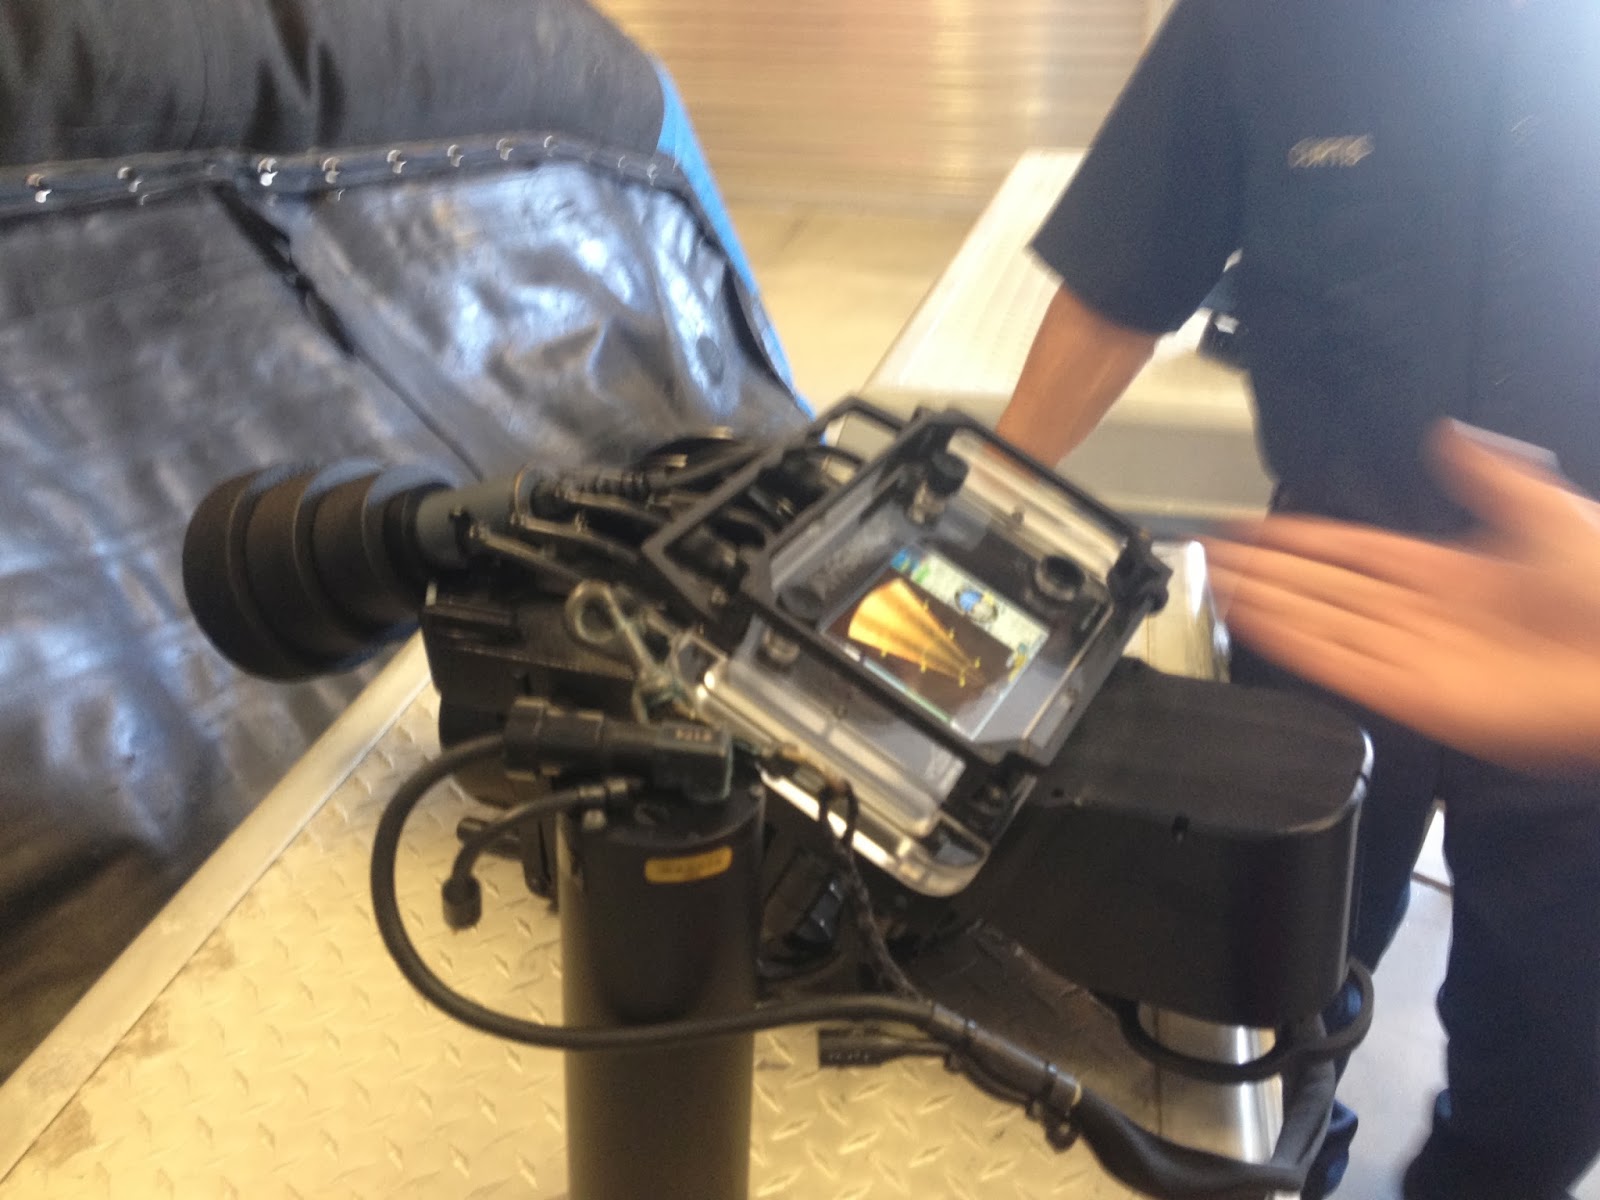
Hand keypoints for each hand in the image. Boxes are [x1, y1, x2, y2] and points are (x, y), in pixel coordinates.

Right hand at [1203, 422, 1599, 773]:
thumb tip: (1449, 436)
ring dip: (1265, 603)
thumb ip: (1493, 477)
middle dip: (1268, 570)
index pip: (1354, 553)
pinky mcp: (1413, 697)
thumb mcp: (1551, 513)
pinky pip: (1337, 664)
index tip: (1255, 526)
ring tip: (1215, 581)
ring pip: (1320, 624)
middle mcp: (1422, 616)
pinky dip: (1289, 642)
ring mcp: (1414, 657)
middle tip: (1214, 551)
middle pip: (1325, 589)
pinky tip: (1252, 620)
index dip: (1301, 540)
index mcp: (1451, 575)